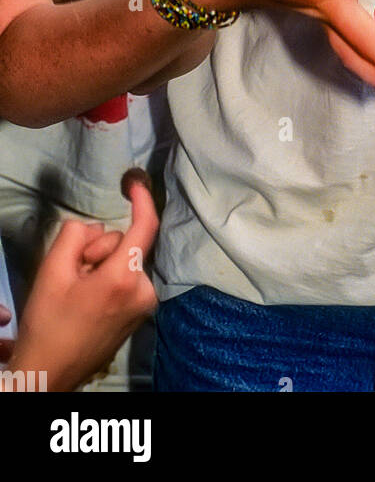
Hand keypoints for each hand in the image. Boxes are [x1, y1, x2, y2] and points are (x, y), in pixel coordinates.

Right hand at [6, 171, 157, 391]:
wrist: (50, 373)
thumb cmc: (48, 323)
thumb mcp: (52, 271)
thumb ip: (75, 236)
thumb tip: (95, 227)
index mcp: (125, 278)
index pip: (145, 227)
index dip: (142, 199)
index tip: (135, 181)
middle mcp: (144, 290)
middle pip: (125, 245)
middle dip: (97, 251)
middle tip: (73, 275)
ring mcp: (145, 305)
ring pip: (125, 262)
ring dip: (101, 267)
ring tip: (78, 293)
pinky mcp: (140, 314)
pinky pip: (126, 278)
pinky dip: (108, 279)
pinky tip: (88, 300)